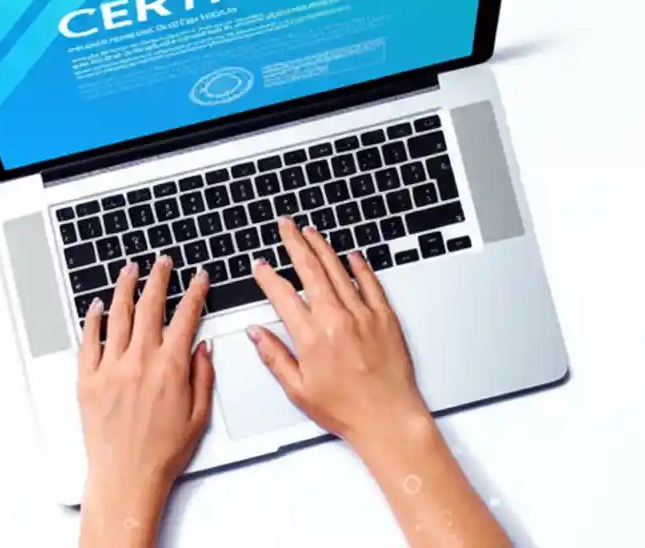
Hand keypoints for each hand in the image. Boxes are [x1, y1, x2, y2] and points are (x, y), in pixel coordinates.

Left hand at [77, 257, 212, 545]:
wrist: (126, 477)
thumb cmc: (162, 454)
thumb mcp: (199, 415)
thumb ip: (203, 376)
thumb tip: (204, 346)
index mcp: (171, 368)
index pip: (185, 317)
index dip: (194, 292)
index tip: (198, 278)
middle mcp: (140, 362)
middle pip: (150, 306)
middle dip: (159, 278)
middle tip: (163, 263)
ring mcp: (111, 368)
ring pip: (118, 315)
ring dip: (125, 287)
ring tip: (130, 269)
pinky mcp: (88, 380)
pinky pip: (88, 340)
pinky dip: (92, 319)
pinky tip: (96, 305)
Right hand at [248, 217, 432, 452]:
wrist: (389, 418)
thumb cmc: (346, 410)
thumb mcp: (298, 390)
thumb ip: (274, 356)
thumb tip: (255, 333)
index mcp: (311, 337)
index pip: (282, 294)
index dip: (267, 276)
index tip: (260, 266)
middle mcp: (336, 319)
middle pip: (310, 269)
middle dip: (295, 243)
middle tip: (286, 226)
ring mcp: (363, 314)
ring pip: (338, 270)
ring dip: (322, 248)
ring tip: (310, 232)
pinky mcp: (385, 317)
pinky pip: (370, 283)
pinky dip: (359, 266)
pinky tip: (351, 255)